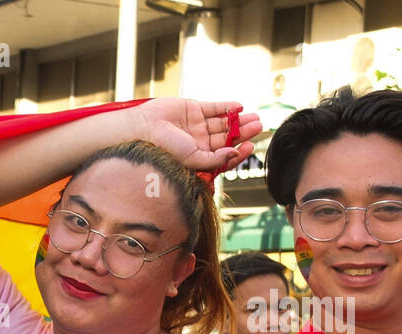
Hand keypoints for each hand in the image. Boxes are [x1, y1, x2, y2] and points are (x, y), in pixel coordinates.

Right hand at [132, 99, 260, 172]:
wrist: (143, 129)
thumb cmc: (163, 149)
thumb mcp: (192, 159)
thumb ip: (214, 159)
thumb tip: (235, 154)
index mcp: (198, 157)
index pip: (223, 156)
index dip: (238, 152)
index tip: (250, 146)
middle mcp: (199, 142)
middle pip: (226, 138)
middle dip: (243, 132)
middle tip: (259, 127)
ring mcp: (196, 125)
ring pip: (223, 122)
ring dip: (239, 120)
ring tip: (254, 117)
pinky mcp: (193, 108)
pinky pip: (214, 107)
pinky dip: (227, 106)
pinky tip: (239, 106)